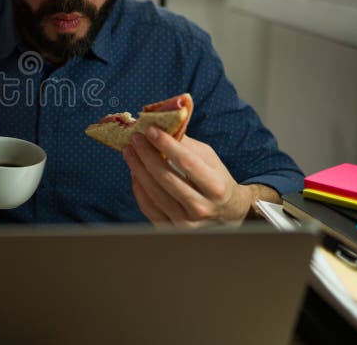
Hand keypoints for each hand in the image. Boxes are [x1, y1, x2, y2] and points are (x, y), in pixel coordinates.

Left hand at [122, 127, 252, 225]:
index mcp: (216, 188)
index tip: (151, 129)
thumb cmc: (216, 180)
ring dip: (137, 169)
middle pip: (166, 178)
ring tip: (129, 152)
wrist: (227, 214)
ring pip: (153, 193)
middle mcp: (202, 208)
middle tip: (135, 138)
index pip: (187, 162)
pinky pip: (148, 207)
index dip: (166, 144)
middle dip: (146, 155)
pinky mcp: (171, 230)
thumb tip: (160, 126)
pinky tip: (134, 171)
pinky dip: (138, 187)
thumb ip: (187, 145)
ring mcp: (186, 223)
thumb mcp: (210, 160)